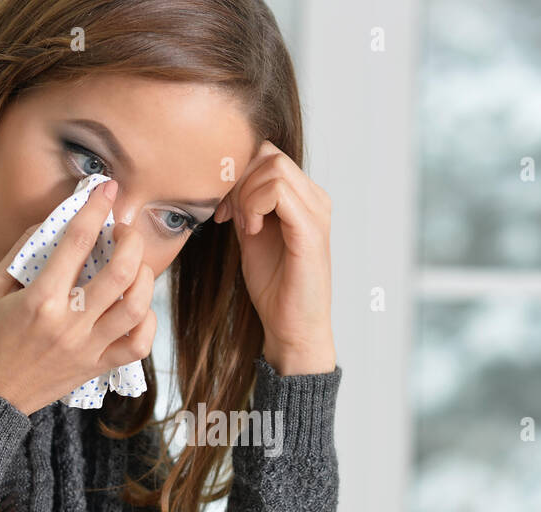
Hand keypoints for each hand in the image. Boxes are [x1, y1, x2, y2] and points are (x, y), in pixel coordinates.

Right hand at [0, 182, 157, 414]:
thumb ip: (23, 252)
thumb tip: (55, 222)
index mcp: (39, 300)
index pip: (76, 242)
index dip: (94, 207)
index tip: (106, 189)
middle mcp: (69, 323)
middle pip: (120, 272)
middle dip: (130, 240)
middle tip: (123, 231)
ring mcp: (87, 348)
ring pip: (136, 307)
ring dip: (143, 277)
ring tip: (135, 265)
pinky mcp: (96, 368)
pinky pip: (137, 345)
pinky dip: (146, 321)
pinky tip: (136, 307)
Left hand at [213, 140, 334, 373]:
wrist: (293, 327)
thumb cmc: (276, 287)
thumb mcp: (252, 235)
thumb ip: (245, 206)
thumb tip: (225, 182)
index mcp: (304, 197)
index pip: (267, 155)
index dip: (238, 174)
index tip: (224, 210)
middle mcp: (316, 199)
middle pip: (268, 155)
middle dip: (239, 181)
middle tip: (230, 216)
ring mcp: (317, 212)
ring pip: (273, 167)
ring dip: (245, 195)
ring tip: (244, 226)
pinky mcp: (311, 230)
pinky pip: (278, 191)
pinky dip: (254, 206)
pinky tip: (252, 231)